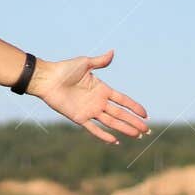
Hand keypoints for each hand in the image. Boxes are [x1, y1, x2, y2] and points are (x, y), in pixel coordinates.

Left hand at [29, 49, 148, 144]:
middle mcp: (98, 101)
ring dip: (124, 129)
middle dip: (134, 122)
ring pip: (111, 122)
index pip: (122, 100)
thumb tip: (112, 52)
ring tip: (137, 136)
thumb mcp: (85, 63)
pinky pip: (93, 129)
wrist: (47, 79)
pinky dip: (104, 135)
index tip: (146, 115)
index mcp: (102, 89)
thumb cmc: (64, 69)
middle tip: (147, 130)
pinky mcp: (79, 117)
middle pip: (120, 114)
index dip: (134, 107)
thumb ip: (100, 61)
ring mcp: (89, 110)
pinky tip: (115, 141)